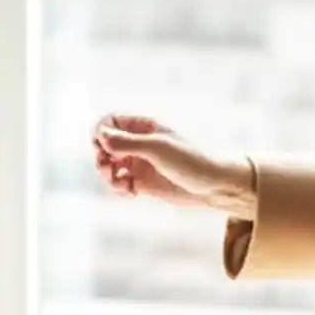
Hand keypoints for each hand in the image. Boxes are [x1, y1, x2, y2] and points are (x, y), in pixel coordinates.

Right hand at [92, 114, 256, 216]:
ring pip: (110, 166)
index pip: (110, 122)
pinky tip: (129, 192)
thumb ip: (128, 142)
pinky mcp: (144, 184)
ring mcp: (141, 164)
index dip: (101, 132)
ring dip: (106, 174)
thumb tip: (101, 137)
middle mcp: (140, 144)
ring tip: (117, 181)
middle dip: (100, 155)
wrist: (214, 186)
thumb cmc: (191, 160)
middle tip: (107, 166)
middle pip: (105, 145)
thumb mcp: (158, 148)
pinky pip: (120, 184)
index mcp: (144, 127)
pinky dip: (118, 188)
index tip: (102, 145)